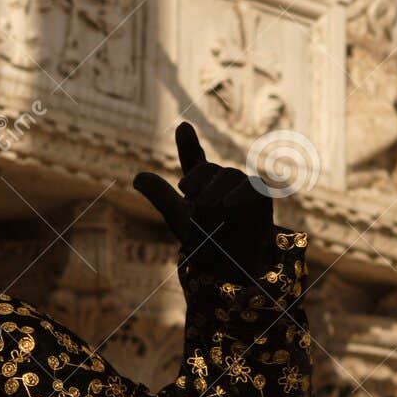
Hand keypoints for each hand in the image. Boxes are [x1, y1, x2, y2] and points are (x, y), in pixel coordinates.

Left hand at [133, 122, 274, 274]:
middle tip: (185, 190)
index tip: (183, 128)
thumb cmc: (203, 244)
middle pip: (209, 169)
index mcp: (200, 185)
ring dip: (215, 188)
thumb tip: (137, 177)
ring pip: (229, 176)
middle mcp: (221, 183)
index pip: (194, 160)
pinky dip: (240, 192)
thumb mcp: (178, 218)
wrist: (228, 269)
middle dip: (198, 176)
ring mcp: (241, 189)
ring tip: (204, 204)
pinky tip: (226, 203)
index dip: (189, 144)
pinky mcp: (260, 199)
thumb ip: (160, 195)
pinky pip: (252, 187)